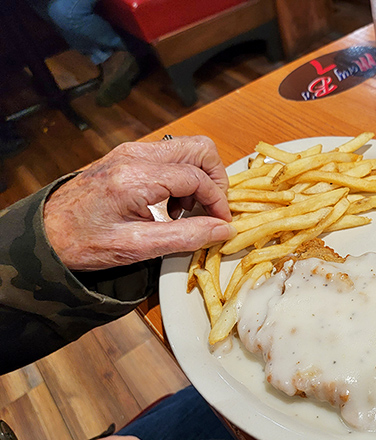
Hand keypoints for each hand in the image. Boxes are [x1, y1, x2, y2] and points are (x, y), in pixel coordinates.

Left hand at [44, 136, 236, 270]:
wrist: (45, 231)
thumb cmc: (84, 241)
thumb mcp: (137, 247)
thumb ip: (185, 236)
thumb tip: (222, 230)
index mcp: (136, 178)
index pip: (197, 177)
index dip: (217, 201)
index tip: (222, 223)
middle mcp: (136, 155)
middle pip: (200, 149)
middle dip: (215, 180)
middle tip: (212, 211)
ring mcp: (132, 151)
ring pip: (189, 148)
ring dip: (200, 178)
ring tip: (189, 211)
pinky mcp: (129, 155)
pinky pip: (172, 156)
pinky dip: (184, 177)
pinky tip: (172, 205)